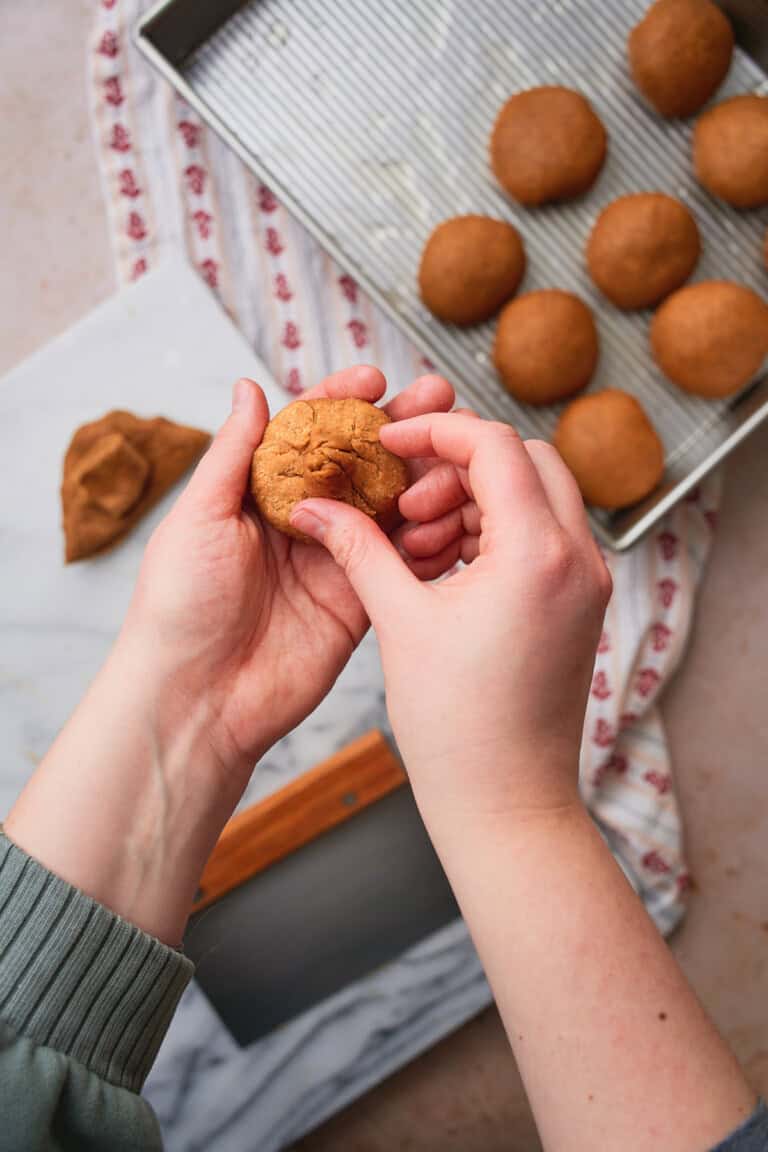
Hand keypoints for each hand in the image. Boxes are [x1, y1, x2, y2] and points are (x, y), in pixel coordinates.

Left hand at [123, 366, 455, 795]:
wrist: (197, 699)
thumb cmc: (179, 605)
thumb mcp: (200, 517)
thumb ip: (234, 453)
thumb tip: (250, 387)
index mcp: (260, 495)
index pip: (309, 434)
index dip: (343, 402)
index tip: (376, 378)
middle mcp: (303, 522)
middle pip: (360, 462)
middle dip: (400, 427)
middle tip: (439, 395)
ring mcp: (335, 561)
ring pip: (390, 507)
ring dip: (424, 473)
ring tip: (459, 445)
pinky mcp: (360, 601)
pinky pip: (400, 562)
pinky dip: (429, 536)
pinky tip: (456, 508)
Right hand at [290, 412, 612, 830]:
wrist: (507, 804)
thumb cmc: (457, 728)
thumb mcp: (400, 623)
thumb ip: (359, 548)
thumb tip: (313, 505)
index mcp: (537, 553)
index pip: (494, 445)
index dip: (434, 431)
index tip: (388, 442)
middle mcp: (577, 559)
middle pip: (525, 459)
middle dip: (459, 464)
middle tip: (406, 501)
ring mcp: (585, 583)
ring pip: (536, 495)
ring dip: (476, 499)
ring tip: (418, 540)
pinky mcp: (579, 605)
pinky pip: (541, 536)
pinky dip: (495, 531)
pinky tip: (444, 563)